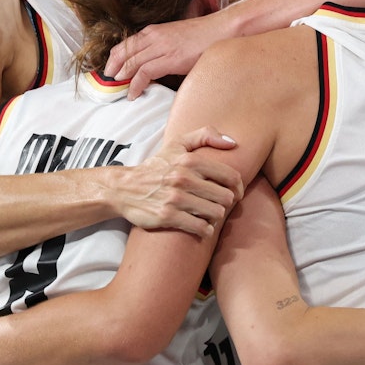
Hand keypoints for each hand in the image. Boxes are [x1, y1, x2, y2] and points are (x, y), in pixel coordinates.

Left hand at [105, 15, 230, 98]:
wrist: (222, 30)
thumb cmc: (204, 36)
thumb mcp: (176, 38)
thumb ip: (162, 48)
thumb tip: (154, 63)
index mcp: (154, 31)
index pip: (126, 44)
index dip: (114, 58)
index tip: (109, 70)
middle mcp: (154, 36)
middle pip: (124, 53)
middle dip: (112, 69)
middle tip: (107, 83)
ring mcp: (161, 47)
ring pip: (131, 63)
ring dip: (122, 78)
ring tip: (117, 89)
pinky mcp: (170, 58)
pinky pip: (144, 72)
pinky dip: (135, 84)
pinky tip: (133, 93)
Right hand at [112, 127, 244, 237]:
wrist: (125, 188)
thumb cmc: (156, 167)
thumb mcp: (177, 143)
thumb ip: (205, 135)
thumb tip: (233, 143)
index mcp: (190, 160)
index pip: (230, 176)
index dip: (239, 188)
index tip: (237, 194)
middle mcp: (183, 178)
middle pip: (225, 197)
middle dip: (226, 204)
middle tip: (220, 205)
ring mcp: (175, 198)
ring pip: (215, 213)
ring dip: (215, 217)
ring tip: (210, 215)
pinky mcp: (167, 216)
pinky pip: (200, 227)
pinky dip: (205, 229)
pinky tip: (202, 226)